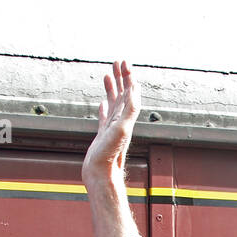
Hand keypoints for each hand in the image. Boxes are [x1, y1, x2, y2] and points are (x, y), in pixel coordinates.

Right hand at [82, 60, 140, 182]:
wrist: (101, 174)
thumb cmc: (110, 155)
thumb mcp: (122, 128)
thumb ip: (130, 110)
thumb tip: (135, 91)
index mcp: (126, 117)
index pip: (130, 92)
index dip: (128, 76)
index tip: (124, 62)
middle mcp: (121, 121)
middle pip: (123, 94)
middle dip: (121, 77)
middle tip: (117, 62)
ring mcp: (112, 127)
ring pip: (113, 103)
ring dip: (112, 88)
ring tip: (108, 75)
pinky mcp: (103, 135)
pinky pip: (105, 117)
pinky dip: (105, 107)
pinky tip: (103, 103)